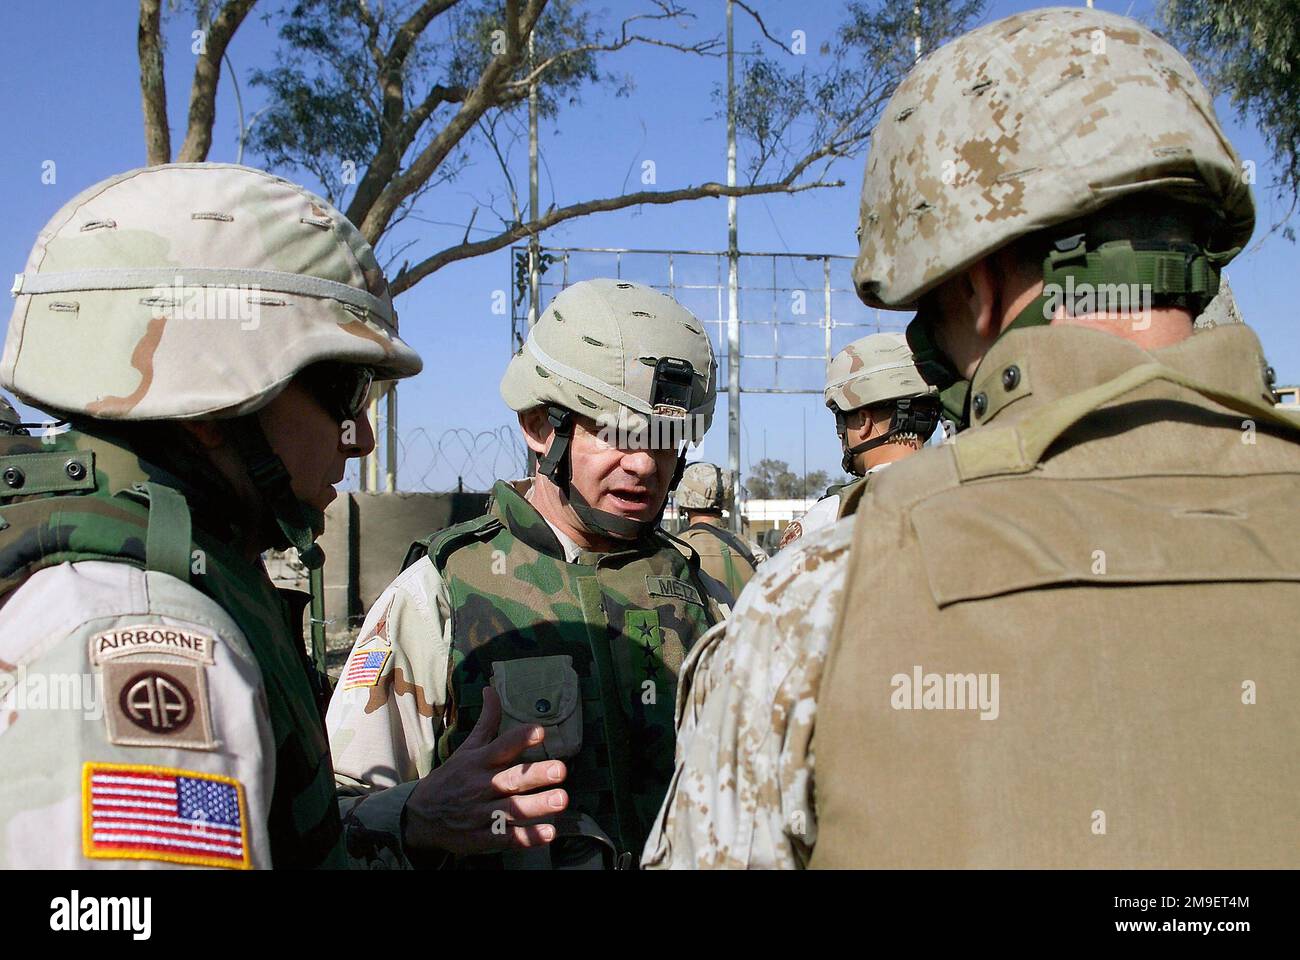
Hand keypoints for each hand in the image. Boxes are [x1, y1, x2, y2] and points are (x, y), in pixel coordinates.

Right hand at [402, 686, 568, 856]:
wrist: (420, 817)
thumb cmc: (452, 778)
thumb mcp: (467, 749)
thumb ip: (486, 722)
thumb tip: (491, 688)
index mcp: (477, 762)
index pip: (500, 748)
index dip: (519, 739)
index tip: (539, 731)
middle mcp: (480, 787)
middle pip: (511, 780)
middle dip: (536, 775)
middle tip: (561, 770)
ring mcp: (480, 814)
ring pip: (512, 809)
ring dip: (537, 806)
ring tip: (562, 799)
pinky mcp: (482, 838)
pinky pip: (506, 838)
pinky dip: (526, 838)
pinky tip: (548, 834)